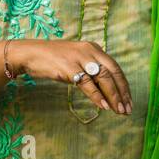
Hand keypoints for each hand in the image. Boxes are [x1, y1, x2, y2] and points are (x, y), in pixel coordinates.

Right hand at [11, 39, 132, 114]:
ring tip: (118, 110)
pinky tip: (103, 106)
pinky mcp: (69, 67)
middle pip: (113, 73)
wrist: (30, 54)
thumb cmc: (53, 60)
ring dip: (113, 96)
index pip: (115, 68)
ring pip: (103, 78)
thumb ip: (90, 71)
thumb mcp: (76, 62)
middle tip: (127, 109)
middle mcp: (90, 51)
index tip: (128, 100)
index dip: (124, 85)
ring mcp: (79, 58)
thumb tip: (105, 90)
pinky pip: (87, 84)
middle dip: (122, 92)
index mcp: (94, 48)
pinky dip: (97, 96)